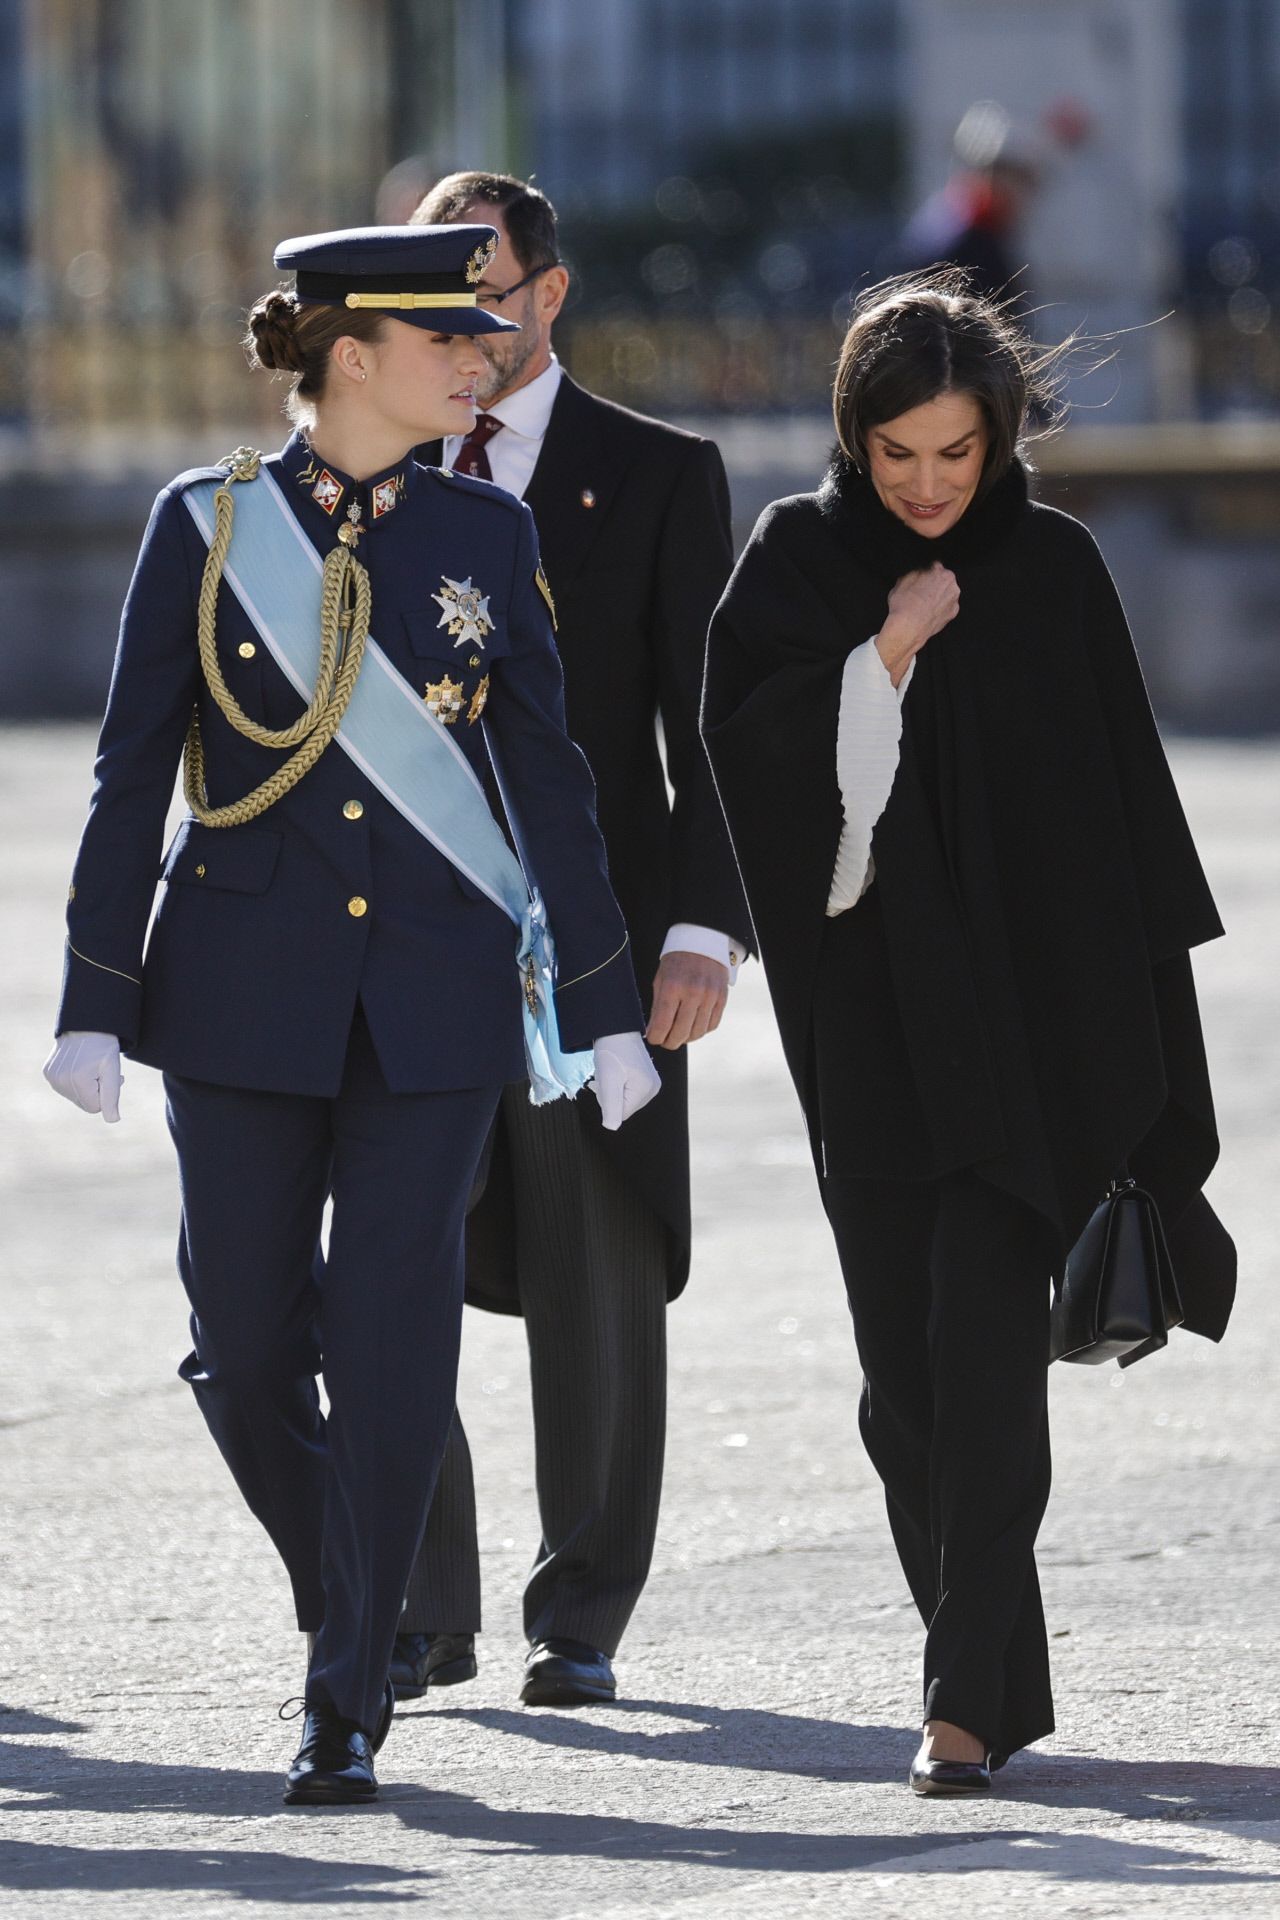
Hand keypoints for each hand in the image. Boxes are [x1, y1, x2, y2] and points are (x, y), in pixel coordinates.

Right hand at [43, 1031, 122, 1121]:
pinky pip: (65, 1088)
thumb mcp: (113, 1070)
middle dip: (96, 1092)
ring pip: (75, 1097)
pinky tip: (79, 1065)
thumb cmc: (104, 1047)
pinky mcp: (47, 1073)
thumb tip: (112, 1120)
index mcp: (78, 1080)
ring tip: (91, 1068)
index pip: (95, 1108)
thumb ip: (112, 1097)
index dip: (105, 1094)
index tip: (110, 1077)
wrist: (86, 1025)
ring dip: (86, 1087)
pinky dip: (74, 1081)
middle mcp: (60, 1080)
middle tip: (102, 1072)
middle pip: (84, 1104)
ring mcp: (51, 1077)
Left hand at [590, 1032, 661, 1130]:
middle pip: (623, 1107)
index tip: (604, 1081)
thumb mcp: (608, 1079)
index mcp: (646, 1090)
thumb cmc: (611, 1050)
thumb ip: (611, 1105)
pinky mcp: (647, 1078)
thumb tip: (611, 1128)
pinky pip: (627, 1091)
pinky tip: (615, 1071)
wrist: (615, 1028)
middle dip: (609, 1095)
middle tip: (606, 1074)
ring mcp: (651, 1083)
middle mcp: (653, 1088)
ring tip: (611, 1070)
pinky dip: (617, 1083)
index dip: (606, 1101)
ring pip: (623, 1100)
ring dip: (611, 1088)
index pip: (620, 1114)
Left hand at [645, 950, 729, 1049]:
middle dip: (669, 1042)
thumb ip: (657, 1006)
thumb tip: (654, 1030)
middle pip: (680, 1033)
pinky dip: (701, 1030)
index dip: (655, 1037)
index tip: (653, 1038)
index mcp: (673, 987)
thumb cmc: (677, 960)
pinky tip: (693, 1026)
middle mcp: (693, 993)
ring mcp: (710, 997)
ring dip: (686, 1038)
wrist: (702, 942)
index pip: (662, 1024)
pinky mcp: (722, 999)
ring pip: (697, 1033)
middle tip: (665, 1041)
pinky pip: (711, 1025)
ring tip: (678, 1034)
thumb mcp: (661, 979)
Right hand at [876, 563, 959, 686]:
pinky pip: (946, 607)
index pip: (936, 566)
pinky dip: (939, 608)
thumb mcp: (902, 580)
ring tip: (922, 603)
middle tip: (920, 591)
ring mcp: (953, 601)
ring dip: (937, 596)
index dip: (926, 571)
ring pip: (946, 594)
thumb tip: (918, 572)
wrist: (908, 629)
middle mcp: (952, 586)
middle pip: (943, 580)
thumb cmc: (905, 606)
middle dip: (933, 584)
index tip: (921, 577)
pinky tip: (927, 612)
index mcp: (942, 574)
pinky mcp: (952, 615)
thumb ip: (915, 572)